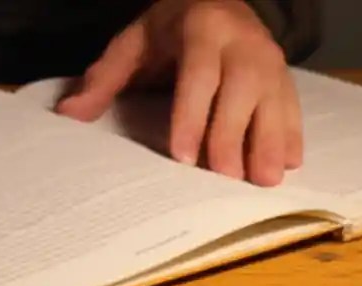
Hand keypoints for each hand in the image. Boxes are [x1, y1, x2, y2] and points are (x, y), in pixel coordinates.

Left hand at [56, 0, 301, 186]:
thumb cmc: (170, 29)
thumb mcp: (134, 42)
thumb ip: (104, 79)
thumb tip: (68, 114)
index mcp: (202, 30)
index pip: (198, 76)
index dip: (192, 116)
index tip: (184, 156)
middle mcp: (242, 43)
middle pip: (240, 92)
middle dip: (233, 137)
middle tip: (227, 178)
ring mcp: (269, 59)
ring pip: (273, 101)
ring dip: (271, 142)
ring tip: (264, 181)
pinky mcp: (285, 75)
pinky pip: (293, 105)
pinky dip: (293, 135)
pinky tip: (291, 165)